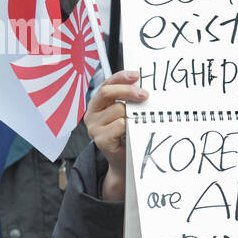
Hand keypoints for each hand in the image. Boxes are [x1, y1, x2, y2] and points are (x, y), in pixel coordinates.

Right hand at [84, 69, 147, 200]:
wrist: (124, 162)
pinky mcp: (100, 140)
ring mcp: (94, 127)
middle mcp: (91, 113)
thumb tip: (143, 85)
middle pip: (108, 93)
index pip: (106, 84)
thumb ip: (129, 100)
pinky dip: (130, 126)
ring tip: (139, 121)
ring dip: (133, 114)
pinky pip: (119, 125)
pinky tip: (133, 131)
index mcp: (97, 104)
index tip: (137, 75)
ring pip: (118, 110)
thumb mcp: (126, 113)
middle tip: (146, 95)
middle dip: (128, 91)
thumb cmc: (127, 135)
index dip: (121, 77)